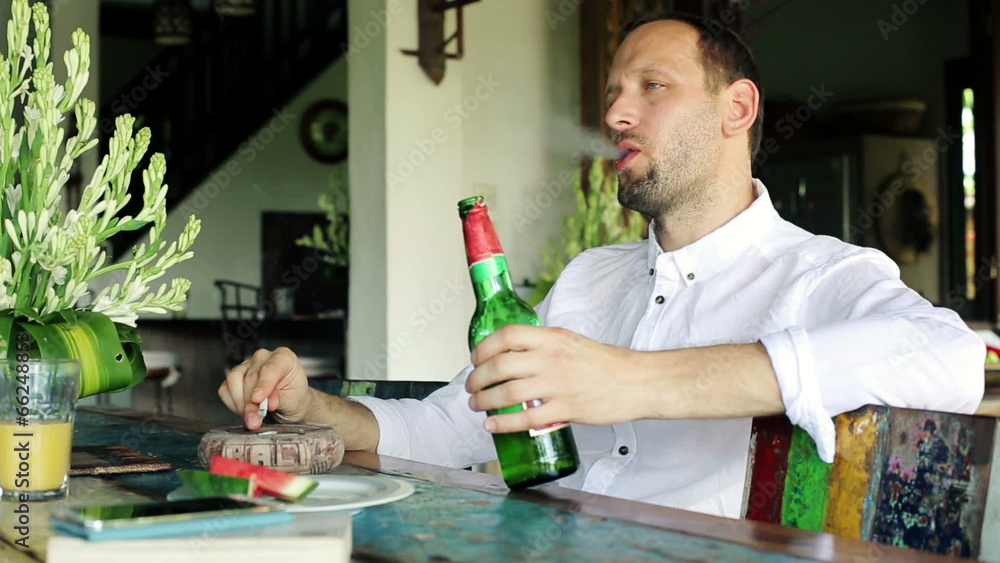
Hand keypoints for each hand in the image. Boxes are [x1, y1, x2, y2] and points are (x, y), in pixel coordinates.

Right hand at [218, 347, 312, 429]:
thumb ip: (282, 400)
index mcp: (284, 358)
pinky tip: (244, 411)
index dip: (263, 384)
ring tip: (251, 418)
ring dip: (240, 404)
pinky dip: (232, 404)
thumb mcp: (294, 402)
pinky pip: (226, 389)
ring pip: (234, 380)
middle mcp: (264, 358)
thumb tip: (270, 402)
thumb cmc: (294, 399)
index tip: (258, 400)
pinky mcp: (235, 377)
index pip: (270, 368)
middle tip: (254, 421)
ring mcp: (247, 365)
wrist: (289, 406)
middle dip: (250, 403)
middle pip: (250, 377)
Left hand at [465, 325, 646, 432]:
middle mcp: (552, 359)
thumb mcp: (572, 342)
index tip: (475, 358)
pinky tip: (492, 424)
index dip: (484, 347)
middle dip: (477, 378)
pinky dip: (503, 422)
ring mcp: (558, 385)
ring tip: (477, 405)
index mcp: (553, 338)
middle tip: (472, 386)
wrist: (638, 382)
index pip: (508, 335)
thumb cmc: (607, 364)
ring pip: (508, 393)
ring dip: (485, 400)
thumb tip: (514, 353)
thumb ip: (544, 345)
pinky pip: (526, 418)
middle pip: (500, 366)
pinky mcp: (566, 409)